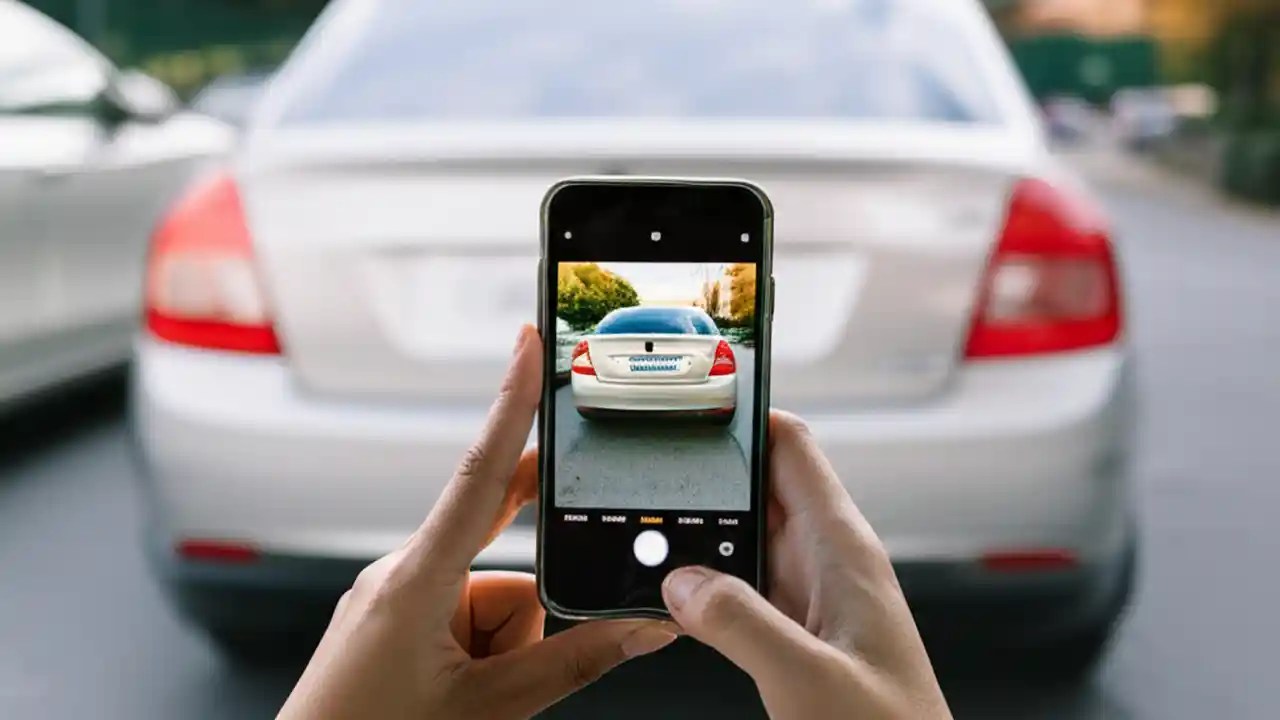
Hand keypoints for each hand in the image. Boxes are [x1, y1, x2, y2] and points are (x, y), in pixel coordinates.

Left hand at [279, 326, 675, 719]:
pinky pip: (470, 618)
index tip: (530, 344)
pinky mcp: (400, 622)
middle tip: (504, 670)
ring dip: (508, 651)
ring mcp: (401, 600)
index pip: (479, 474)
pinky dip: (487, 657)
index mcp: (416, 579)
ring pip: (496, 600)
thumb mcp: (487, 711)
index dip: (511, 403)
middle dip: (529, 613)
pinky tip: (465, 698)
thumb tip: (646, 627)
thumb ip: (574, 665)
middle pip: (508, 559)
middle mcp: (405, 574)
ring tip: (474, 703)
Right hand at [660, 412, 951, 719]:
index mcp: (843, 551)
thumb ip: (742, 624)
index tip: (689, 396)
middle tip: (641, 468)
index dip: (744, 413)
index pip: (793, 448)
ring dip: (696, 534)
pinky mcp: (793, 634)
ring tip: (639, 529)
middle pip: (756, 486)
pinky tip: (664, 594)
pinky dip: (700, 585)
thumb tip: (681, 581)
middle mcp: (826, 563)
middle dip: (703, 476)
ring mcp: (809, 598)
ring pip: (741, 539)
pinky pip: (737, 590)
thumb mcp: (809, 680)